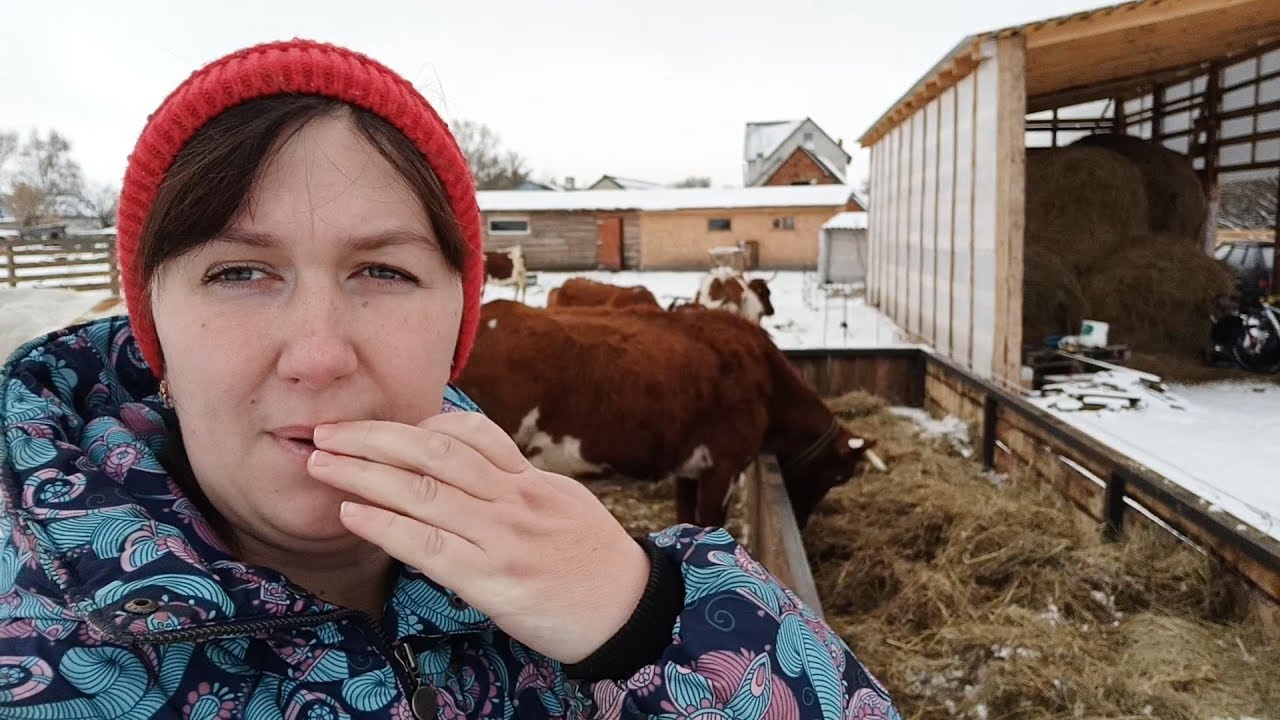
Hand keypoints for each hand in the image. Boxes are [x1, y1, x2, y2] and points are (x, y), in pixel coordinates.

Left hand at [306, 411, 650, 663]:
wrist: (628, 610)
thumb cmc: (591, 559)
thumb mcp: (561, 504)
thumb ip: (516, 484)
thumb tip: (468, 468)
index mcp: (529, 479)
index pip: (469, 432)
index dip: (415, 423)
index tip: (378, 427)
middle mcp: (513, 500)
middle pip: (433, 451)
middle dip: (372, 437)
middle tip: (325, 429)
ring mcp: (503, 539)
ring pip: (423, 492)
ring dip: (363, 473)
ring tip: (320, 463)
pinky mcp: (493, 581)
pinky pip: (429, 547)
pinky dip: (385, 526)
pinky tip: (352, 513)